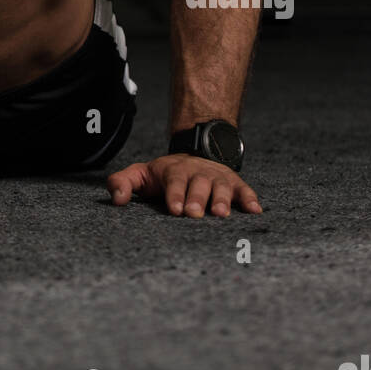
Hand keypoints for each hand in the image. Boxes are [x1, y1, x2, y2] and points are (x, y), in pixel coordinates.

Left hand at [106, 154, 261, 217]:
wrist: (192, 155)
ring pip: (221, 187)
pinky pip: (244, 190)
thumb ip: (123, 183)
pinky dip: (250, 199)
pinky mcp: (234, 184)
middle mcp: (198, 173)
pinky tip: (254, 211)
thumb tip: (116, 199)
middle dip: (197, 199)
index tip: (175, 210)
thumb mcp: (141, 174)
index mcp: (174, 171)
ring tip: (221, 214)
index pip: (174, 182)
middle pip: (199, 185)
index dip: (175, 195)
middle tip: (195, 215)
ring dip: (222, 200)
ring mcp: (217, 178)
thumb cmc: (164, 175)